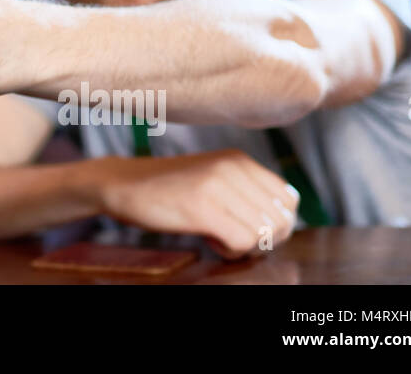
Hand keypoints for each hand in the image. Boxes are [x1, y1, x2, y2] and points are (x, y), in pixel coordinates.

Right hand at [95, 149, 299, 258]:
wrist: (121, 184)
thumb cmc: (167, 188)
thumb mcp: (212, 177)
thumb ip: (246, 190)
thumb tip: (284, 219)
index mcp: (239, 159)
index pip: (289, 199)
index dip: (276, 223)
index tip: (250, 228)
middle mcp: (233, 167)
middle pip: (280, 219)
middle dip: (263, 238)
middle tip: (233, 236)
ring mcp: (218, 185)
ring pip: (264, 232)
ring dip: (245, 245)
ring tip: (218, 236)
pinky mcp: (203, 207)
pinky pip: (242, 241)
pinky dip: (230, 250)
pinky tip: (208, 239)